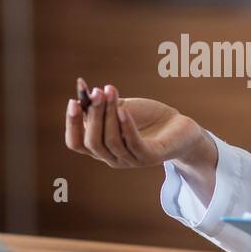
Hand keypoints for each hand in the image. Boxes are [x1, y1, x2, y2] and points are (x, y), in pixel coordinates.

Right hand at [64, 79, 207, 168]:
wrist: (178, 127)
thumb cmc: (147, 117)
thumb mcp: (120, 107)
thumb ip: (103, 104)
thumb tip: (84, 91)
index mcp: (101, 147)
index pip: (76, 143)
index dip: (72, 124)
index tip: (73, 101)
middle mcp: (112, 158)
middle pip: (92, 142)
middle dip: (93, 115)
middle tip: (97, 92)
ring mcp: (130, 160)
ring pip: (110, 141)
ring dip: (108, 114)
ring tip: (110, 91)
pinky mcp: (150, 158)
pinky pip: (134, 144)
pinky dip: (126, 126)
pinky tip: (123, 109)